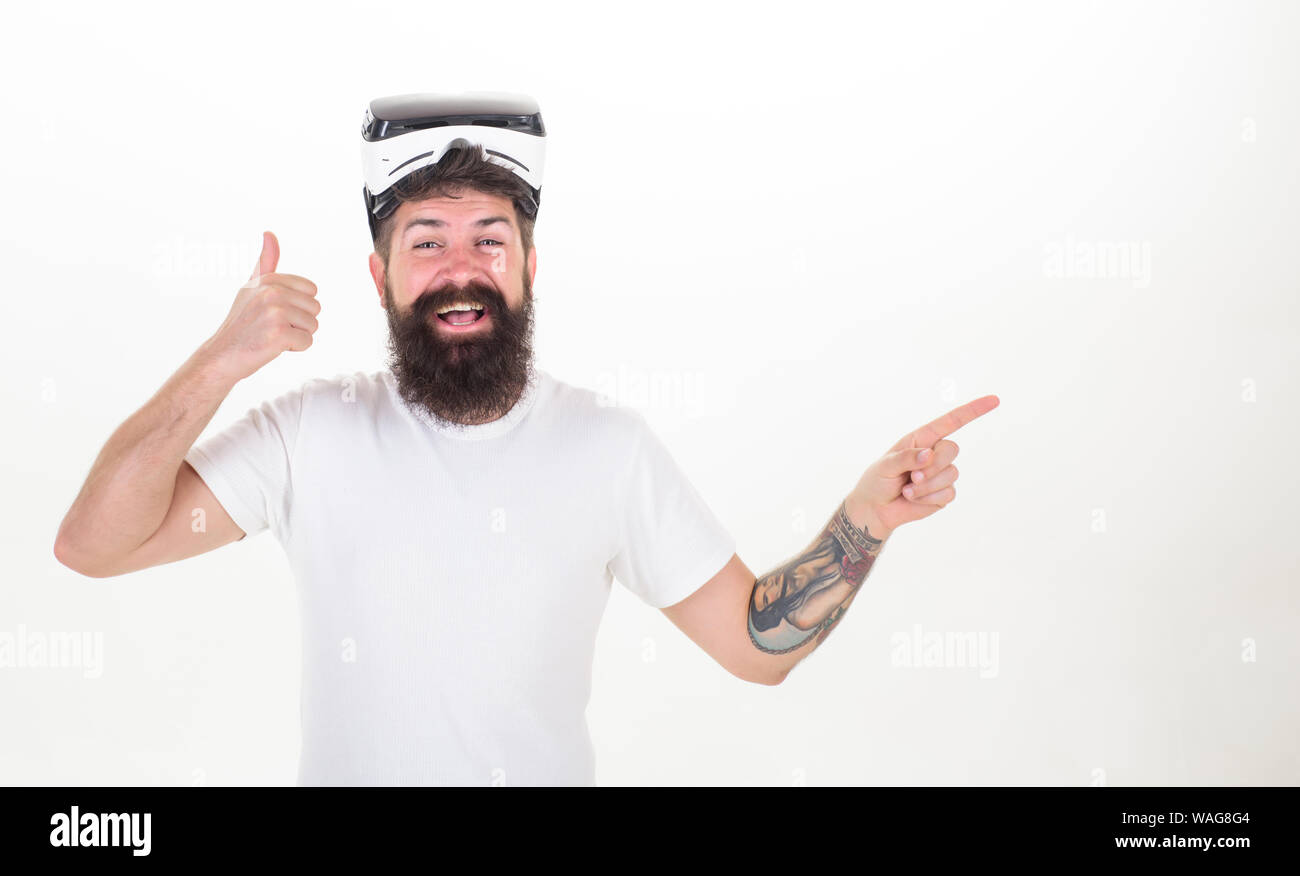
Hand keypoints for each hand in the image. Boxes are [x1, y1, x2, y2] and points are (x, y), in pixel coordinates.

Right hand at [198, 231, 320, 384]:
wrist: (221, 356)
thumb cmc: (241, 324)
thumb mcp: (252, 288)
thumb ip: (265, 263)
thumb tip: (269, 233)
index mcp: (269, 280)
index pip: (311, 290)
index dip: (298, 306)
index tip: (275, 312)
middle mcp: (272, 292)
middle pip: (315, 308)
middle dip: (300, 321)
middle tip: (273, 327)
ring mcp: (275, 312)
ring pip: (314, 325)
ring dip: (297, 335)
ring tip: (272, 336)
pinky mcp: (279, 334)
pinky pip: (307, 342)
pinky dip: (294, 349)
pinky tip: (272, 347)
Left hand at [848, 395, 999, 535]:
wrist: (877, 508)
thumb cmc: (878, 480)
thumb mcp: (886, 464)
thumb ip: (906, 457)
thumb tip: (929, 454)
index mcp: (922, 439)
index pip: (951, 422)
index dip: (973, 411)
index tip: (994, 400)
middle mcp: (935, 453)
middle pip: (952, 450)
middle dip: (933, 465)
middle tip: (912, 476)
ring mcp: (942, 473)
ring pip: (951, 474)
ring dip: (927, 485)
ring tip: (908, 490)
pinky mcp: (944, 493)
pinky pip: (948, 493)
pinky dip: (928, 498)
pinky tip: (914, 499)